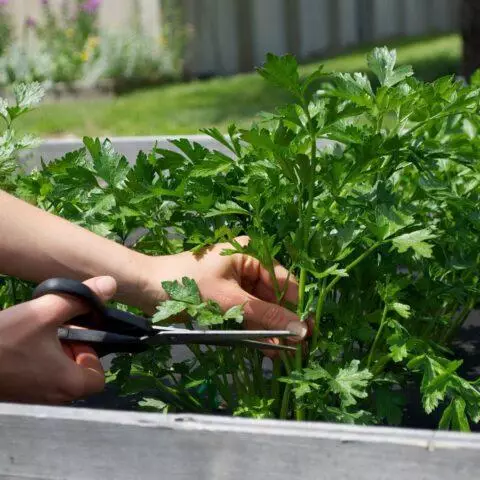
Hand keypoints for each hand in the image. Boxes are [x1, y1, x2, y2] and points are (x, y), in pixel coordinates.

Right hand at [0, 276, 115, 403]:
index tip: (76, 336)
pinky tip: (23, 343)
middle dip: (72, 350)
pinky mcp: (19, 394)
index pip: (98, 377)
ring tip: (38, 335)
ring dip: (54, 354)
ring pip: (58, 376)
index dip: (92, 355)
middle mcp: (54, 398)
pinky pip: (40, 379)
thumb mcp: (45, 313)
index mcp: (69, 384)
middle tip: (56, 331)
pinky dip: (39, 362)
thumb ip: (80, 299)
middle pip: (78, 375)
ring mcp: (34, 399)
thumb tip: (111, 283)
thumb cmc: (4, 340)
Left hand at [141, 237, 306, 340]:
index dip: (297, 309)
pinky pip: (247, 313)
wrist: (146, 287)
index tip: (309, 334)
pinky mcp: (227, 296)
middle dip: (283, 323)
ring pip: (262, 308)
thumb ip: (267, 315)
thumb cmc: (188, 285)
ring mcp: (238, 281)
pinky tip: (267, 349)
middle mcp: (248, 265)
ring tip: (283, 356)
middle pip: (274, 297)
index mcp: (251, 254)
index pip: (284, 283)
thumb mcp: (230, 300)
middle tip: (297, 352)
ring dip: (270, 331)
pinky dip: (255, 330)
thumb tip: (302, 330)